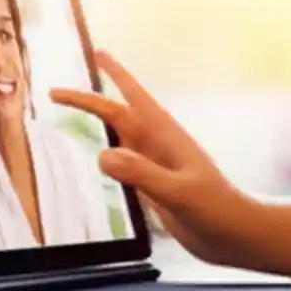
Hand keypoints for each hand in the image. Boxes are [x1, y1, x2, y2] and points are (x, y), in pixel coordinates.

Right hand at [50, 50, 254, 264]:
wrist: (235, 235)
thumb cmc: (216, 209)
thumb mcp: (179, 191)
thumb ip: (143, 174)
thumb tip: (103, 154)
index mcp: (167, 137)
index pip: (132, 101)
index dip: (115, 76)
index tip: (95, 54)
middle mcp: (158, 146)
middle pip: (118, 116)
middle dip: (89, 101)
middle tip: (55, 92)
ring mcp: (156, 165)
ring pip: (120, 138)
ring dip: (98, 125)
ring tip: (74, 115)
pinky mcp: (154, 186)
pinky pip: (124, 165)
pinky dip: (107, 156)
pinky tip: (100, 157)